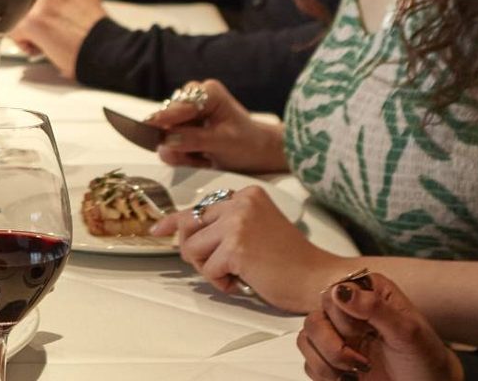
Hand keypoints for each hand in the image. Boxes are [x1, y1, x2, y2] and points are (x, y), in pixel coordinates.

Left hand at [8, 0, 104, 75]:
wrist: (105, 50)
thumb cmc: (96, 33)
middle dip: (19, 3)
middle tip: (28, 18)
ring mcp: (41, 0)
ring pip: (13, 8)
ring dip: (20, 22)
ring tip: (35, 36)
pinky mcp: (33, 20)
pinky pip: (13, 28)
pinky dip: (21, 41)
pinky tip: (37, 46)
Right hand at [147, 78, 287, 173]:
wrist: (257, 154)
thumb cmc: (248, 144)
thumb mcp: (224, 142)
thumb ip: (194, 139)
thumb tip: (166, 140)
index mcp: (208, 92)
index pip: (180, 105)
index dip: (167, 119)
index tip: (152, 128)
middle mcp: (194, 97)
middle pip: (168, 118)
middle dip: (177, 141)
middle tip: (197, 159)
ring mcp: (186, 112)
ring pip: (165, 133)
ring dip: (180, 151)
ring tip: (203, 160)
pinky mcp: (182, 127)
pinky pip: (168, 143)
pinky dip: (181, 155)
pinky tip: (199, 159)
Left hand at [151, 185, 346, 312]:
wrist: (318, 278)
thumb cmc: (289, 260)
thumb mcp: (255, 229)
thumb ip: (224, 225)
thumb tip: (182, 233)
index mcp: (246, 194)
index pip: (199, 205)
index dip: (175, 221)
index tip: (158, 229)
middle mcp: (240, 203)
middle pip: (190, 227)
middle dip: (196, 252)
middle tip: (220, 267)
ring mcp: (237, 223)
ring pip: (193, 249)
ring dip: (208, 269)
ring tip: (235, 274)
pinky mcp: (236, 247)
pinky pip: (208, 269)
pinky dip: (221, 283)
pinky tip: (244, 281)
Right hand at [299, 272, 463, 380]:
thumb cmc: (426, 360)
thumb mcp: (408, 332)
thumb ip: (375, 308)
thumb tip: (341, 291)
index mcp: (369, 294)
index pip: (334, 292)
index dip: (344, 316)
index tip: (365, 332)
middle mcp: (350, 313)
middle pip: (314, 318)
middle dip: (334, 346)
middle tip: (360, 361)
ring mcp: (339, 337)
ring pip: (306, 340)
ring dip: (328, 363)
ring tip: (355, 372)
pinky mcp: (332, 360)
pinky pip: (309, 363)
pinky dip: (325, 375)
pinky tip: (349, 379)